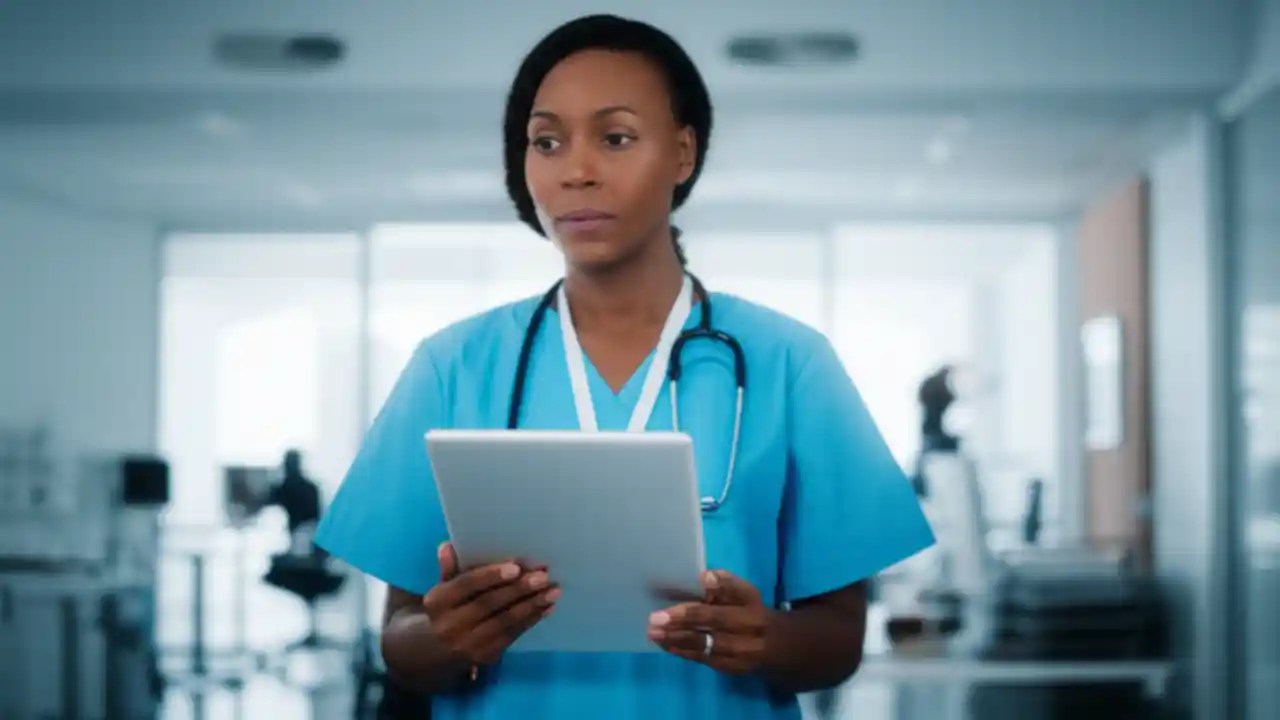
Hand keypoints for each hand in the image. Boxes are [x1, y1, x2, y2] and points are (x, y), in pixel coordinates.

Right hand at [421, 542, 558, 665]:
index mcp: (437, 602)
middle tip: (542, 576)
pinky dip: (531, 620)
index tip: (516, 567)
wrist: (439, 650)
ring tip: (553, 592)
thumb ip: (449, 569)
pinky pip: (512, 635)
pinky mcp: (486, 656)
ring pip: (504, 622)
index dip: (490, 576)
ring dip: (531, 606)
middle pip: (489, 604)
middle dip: (518, 590)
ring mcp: (468, 644)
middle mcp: (450, 625)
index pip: (465, 585)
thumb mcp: (443, 588)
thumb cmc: (447, 608)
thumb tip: (447, 546)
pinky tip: (547, 608)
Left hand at [648, 569, 771, 674]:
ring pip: (702, 650)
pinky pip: (703, 660)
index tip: (663, 612)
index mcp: (751, 614)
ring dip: (675, 642)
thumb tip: (704, 576)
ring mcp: (738, 658)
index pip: (716, 615)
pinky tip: (666, 644)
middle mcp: (746, 639)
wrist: (777, 645)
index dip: (688, 614)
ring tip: (653, 635)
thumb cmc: (753, 610)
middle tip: (652, 624)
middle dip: (677, 630)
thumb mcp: (747, 592)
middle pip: (706, 635)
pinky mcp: (730, 669)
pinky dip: (683, 652)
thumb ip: (727, 583)